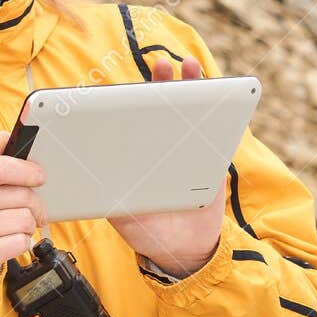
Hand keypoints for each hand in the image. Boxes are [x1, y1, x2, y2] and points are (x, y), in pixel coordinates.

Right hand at [0, 131, 46, 281]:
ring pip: (23, 219)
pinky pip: (20, 242)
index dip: (26, 170)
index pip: (0, 167)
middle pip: (20, 195)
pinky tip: (9, 241)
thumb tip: (5, 135)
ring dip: (28, 224)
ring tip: (16, 225)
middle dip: (34, 203)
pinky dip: (22, 242)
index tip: (39, 176)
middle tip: (32, 208)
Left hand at [108, 56, 225, 277]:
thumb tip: (98, 182)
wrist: (188, 251)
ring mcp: (183, 148)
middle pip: (157, 108)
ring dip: (188, 85)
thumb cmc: (150, 232)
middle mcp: (157, 146)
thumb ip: (115, 202)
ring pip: (184, 111)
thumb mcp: (126, 220)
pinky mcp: (208, 156)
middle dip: (159, 84)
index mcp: (134, 156)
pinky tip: (218, 92)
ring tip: (189, 67)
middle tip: (161, 65)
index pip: (127, 122)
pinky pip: (212, 127)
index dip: (122, 103)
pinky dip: (215, 107)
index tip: (120, 88)